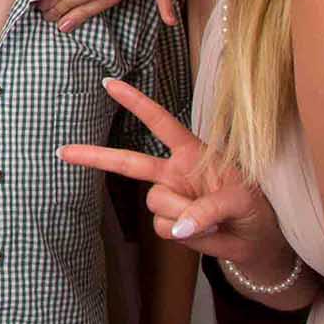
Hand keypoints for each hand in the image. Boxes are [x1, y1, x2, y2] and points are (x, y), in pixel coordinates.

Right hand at [60, 78, 293, 273]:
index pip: (160, 122)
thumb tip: (178, 228)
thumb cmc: (255, 207)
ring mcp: (171, 198)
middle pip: (130, 162)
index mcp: (193, 151)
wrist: (260, 241)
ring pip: (157, 204)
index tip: (108, 83)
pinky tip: (204, 233)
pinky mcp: (171, 225)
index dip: (135, 102)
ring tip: (214, 221)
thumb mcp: (240, 199)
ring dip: (184, 215)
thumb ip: (208, 209)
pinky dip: (186, 234)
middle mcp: (175, 172)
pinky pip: (166, 229)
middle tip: (63, 151)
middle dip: (95, 156)